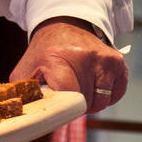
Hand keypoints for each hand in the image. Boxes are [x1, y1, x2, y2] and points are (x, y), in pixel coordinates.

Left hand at [10, 19, 127, 113]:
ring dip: (91, 102)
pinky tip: (93, 85)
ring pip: (102, 101)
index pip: (70, 97)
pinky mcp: (117, 61)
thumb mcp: (26, 69)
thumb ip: (24, 93)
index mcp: (57, 58)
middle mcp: (84, 56)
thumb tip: (26, 116)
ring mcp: (103, 58)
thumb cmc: (45, 52)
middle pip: (86, 102)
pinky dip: (106, 96)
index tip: (60, 110)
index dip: (65, 109)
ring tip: (79, 89)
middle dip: (76, 106)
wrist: (65, 25)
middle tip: (67, 95)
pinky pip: (115, 95)